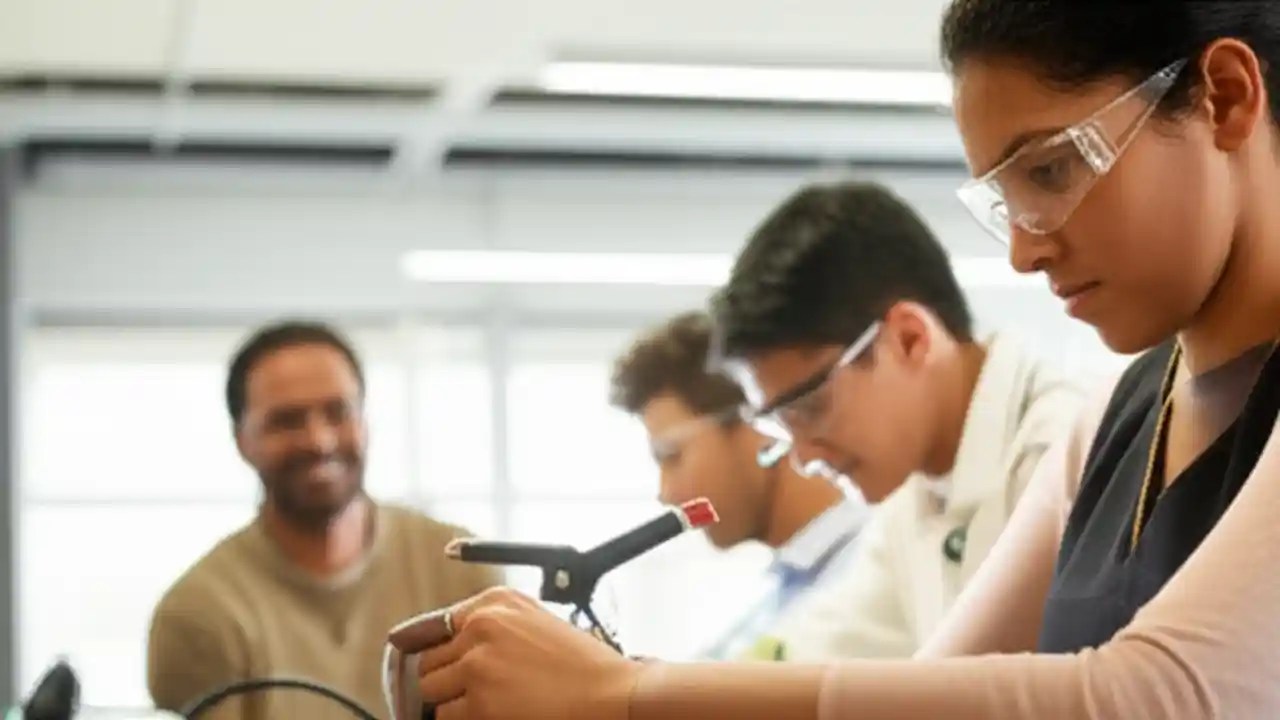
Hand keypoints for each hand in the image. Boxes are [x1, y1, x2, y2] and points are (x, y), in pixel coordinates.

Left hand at [415, 588, 642, 719]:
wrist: (612, 695)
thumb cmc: (583, 665)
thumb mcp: (535, 624)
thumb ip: (492, 628)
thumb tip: (447, 651)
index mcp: (495, 602)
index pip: (432, 624)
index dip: (417, 644)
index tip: (401, 649)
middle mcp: (481, 627)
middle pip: (428, 662)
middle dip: (444, 680)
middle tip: (470, 693)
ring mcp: (478, 666)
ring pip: (431, 692)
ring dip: (451, 703)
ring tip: (487, 705)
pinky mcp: (480, 704)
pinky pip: (446, 718)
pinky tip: (494, 716)